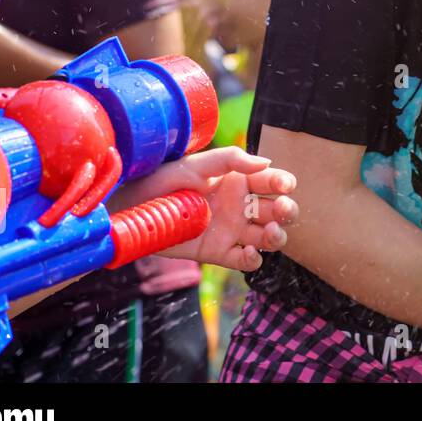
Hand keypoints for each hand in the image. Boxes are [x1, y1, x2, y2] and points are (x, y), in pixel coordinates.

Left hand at [118, 146, 297, 271]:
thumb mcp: (198, 164)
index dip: (284, 183)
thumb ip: (232, 159)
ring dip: (277, 236)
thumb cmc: (164, 180)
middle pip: (278, 211)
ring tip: (270, 232)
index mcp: (240, 182)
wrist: (134, 209)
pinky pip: (246, 261)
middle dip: (287, 211)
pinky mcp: (219, 253)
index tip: (284, 186)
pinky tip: (248, 251)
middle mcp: (242, 207)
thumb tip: (266, 162)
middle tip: (280, 210)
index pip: (272, 182)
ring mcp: (233, 232)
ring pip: (269, 237)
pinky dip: (254, 259)